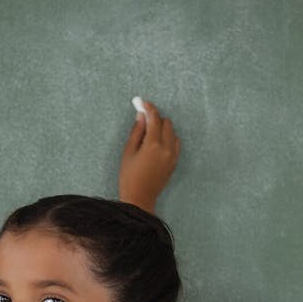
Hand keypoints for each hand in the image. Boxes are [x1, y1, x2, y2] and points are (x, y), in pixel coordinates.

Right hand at [118, 99, 180, 213]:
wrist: (139, 198)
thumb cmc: (129, 177)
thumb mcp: (128, 152)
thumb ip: (136, 132)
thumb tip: (141, 116)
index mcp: (153, 145)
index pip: (154, 118)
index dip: (148, 108)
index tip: (142, 103)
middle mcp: (166, 148)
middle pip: (166, 123)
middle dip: (155, 119)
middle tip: (143, 123)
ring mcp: (172, 156)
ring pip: (172, 132)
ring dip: (162, 129)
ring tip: (149, 137)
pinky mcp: (174, 162)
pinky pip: (175, 143)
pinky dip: (168, 139)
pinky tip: (157, 145)